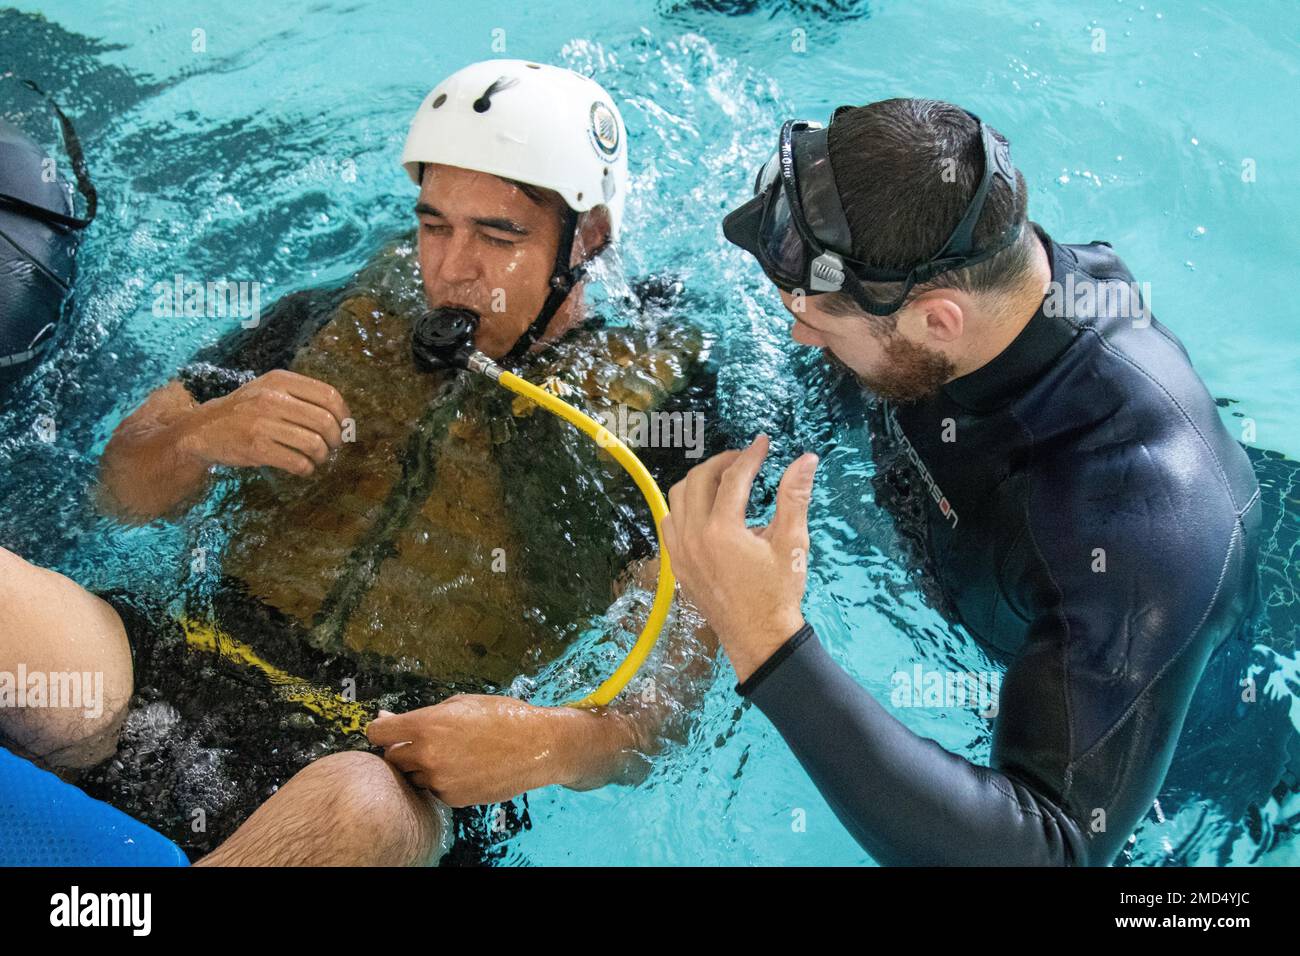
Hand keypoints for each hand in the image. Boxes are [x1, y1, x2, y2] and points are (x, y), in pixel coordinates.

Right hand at [184, 369, 351, 476]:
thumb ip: (301, 397)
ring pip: (314, 443)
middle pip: (325, 421)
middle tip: (332, 447)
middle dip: (336, 439)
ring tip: (317, 459)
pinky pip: (296, 461)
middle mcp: (272, 398)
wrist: (201, 429)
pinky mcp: (256, 447)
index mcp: (280, 380)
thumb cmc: (244, 411)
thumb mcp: (269, 389)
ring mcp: (262, 423)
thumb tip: (342, 418)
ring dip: (322, 456)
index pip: (329, 395)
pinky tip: (303, 467)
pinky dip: (306, 468)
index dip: (344, 415)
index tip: (344, 427)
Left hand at [367, 695, 620, 805]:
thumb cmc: (501, 716)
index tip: (388, 731)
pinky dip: (443, 781)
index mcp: (426, 725)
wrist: (537, 745)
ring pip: (413, 777)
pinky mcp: (453, 798)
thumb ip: (421, 716)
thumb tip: (386, 721)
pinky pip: (435, 790)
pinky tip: (466, 767)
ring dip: (423, 767)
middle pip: (392, 759)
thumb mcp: (460, 704)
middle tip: (426, 742)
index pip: (378, 734)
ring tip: (454, 754)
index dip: (381, 731)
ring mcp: (440, 780)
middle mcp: (428, 755)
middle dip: (403, 750)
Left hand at [660, 433, 817, 682]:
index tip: (763, 442)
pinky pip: (670, 523)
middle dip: (722, 463)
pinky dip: (684, 506)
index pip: (733, 478)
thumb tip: (806, 459)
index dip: (750, 455)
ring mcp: (681, 552)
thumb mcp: (792, 543)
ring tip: (725, 478)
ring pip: (677, 498)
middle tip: (745, 459)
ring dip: (699, 481)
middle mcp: (694, 537)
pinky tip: (705, 508)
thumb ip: (795, 497)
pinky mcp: (678, 565)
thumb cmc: (779, 593)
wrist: (759, 638)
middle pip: (698, 480)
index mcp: (722, 530)